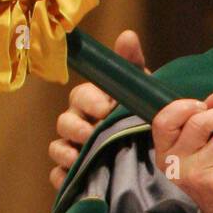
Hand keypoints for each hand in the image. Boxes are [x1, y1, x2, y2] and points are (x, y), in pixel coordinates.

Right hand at [48, 29, 148, 190]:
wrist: (155, 153)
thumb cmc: (141, 115)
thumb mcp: (141, 90)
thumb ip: (131, 64)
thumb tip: (127, 35)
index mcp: (92, 101)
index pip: (80, 96)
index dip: (89, 101)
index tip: (105, 107)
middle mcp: (78, 124)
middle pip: (65, 121)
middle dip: (77, 126)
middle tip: (94, 131)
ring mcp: (73, 149)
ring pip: (58, 146)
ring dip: (67, 149)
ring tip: (84, 153)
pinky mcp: (73, 175)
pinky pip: (59, 176)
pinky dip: (62, 176)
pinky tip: (73, 176)